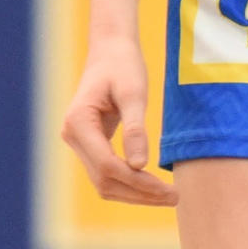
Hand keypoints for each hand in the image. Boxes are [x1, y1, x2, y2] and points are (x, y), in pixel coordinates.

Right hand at [60, 33, 177, 207]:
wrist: (111, 51)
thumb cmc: (123, 66)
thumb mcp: (134, 93)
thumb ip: (136, 129)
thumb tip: (139, 166)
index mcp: (79, 122)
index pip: (107, 165)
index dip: (138, 182)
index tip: (168, 190)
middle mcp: (72, 135)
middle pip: (104, 180)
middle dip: (139, 193)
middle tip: (175, 198)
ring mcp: (78, 142)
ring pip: (104, 183)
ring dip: (135, 194)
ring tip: (168, 196)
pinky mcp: (88, 145)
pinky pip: (106, 173)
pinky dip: (130, 184)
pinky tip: (154, 187)